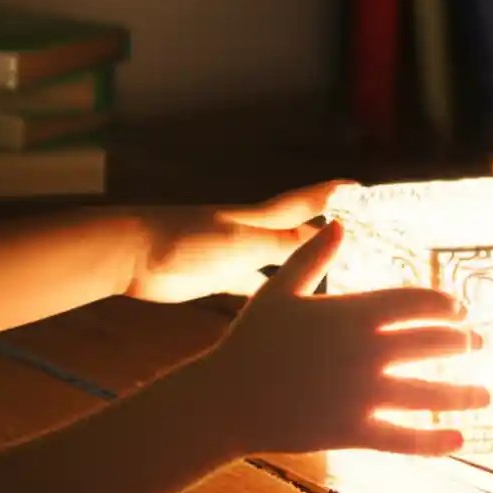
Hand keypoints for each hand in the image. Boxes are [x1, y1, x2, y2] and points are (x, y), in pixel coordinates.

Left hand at [124, 179, 348, 302]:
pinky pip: (251, 286)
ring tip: (331, 274)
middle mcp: (252, 234)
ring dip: (301, 263)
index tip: (362, 189)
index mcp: (260, 220)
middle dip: (325, 229)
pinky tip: (283, 303)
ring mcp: (235, 255)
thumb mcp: (243, 243)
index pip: (305, 204)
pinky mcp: (216, 277)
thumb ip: (286, 242)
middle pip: (297, 230)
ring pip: (278, 259)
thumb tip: (336, 233)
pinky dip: (269, 292)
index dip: (332, 196)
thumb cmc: (185, 242)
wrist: (130, 253)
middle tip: (358, 234)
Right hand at [210, 220, 490, 455]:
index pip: (416, 303)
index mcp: (352, 313)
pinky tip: (460, 439)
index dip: (446, 306)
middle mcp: (365, 352)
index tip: (461, 310)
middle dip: (462, 344)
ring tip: (488, 394)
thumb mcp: (279, 290)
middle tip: (477, 344)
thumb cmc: (250, 341)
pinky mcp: (354, 432)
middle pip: (432, 344)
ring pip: (429, 394)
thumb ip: (312, 256)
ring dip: (465, 394)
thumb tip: (340, 223)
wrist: (225, 400)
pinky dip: (435, 441)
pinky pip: (405, 438)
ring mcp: (362, 394)